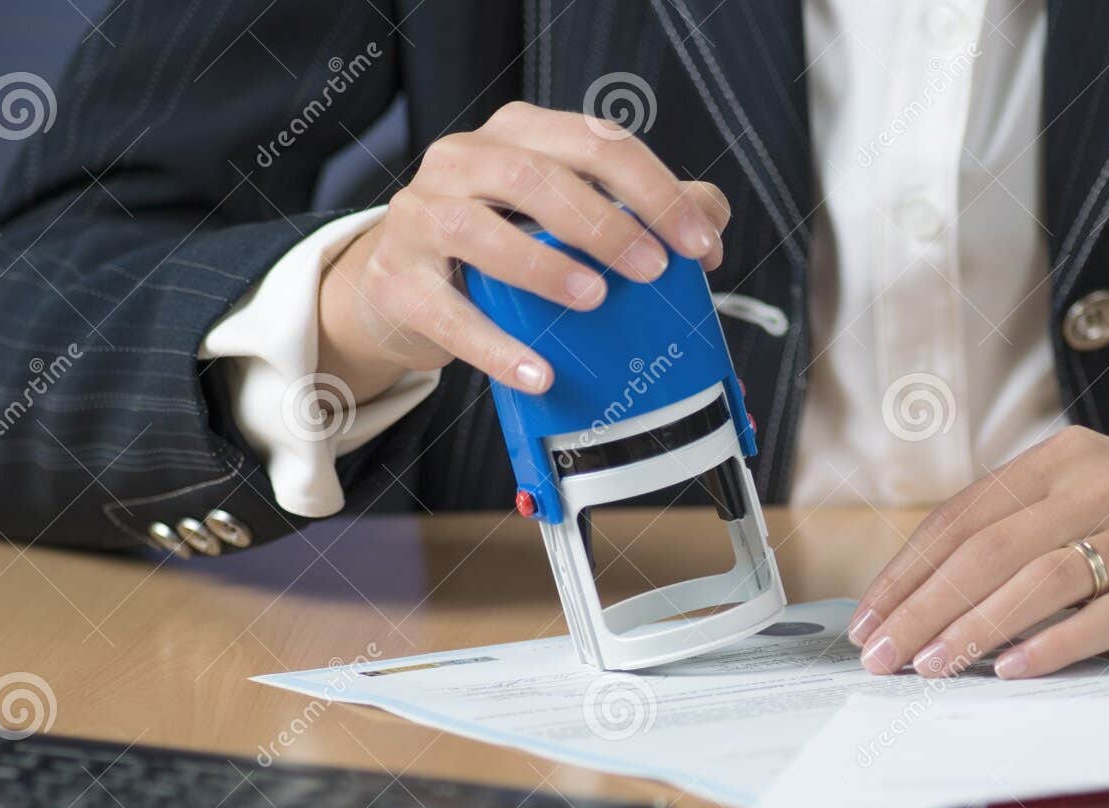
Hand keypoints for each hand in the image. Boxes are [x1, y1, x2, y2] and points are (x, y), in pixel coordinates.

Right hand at [317, 102, 730, 399]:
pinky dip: (496, 346)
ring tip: (594, 300)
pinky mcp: (398, 281)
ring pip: (478, 230)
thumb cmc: (498, 245)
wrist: (401, 289)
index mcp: (517, 135)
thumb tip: (709, 226)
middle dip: (603, 223)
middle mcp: (463, 161)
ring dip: (543, 264)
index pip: (594, 142)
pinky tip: (539, 371)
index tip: (698, 243)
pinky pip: (448, 314)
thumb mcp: (563, 215)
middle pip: (534, 177)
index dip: (654, 190)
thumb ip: (638, 209)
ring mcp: (421, 217)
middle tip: (652, 269)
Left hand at [848, 428, 1108, 679]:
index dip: (907, 571)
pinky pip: (1105, 616)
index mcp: (1062, 460)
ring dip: (973, 628)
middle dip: (922, 607)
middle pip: (988, 550)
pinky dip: (1053, 645)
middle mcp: (1098, 486)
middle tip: (880, 656)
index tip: (868, 619)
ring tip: (929, 667)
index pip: (962, 517)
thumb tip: (931, 591)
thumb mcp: (1090, 495)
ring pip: (1038, 581)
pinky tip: (1011, 671)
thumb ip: (1022, 525)